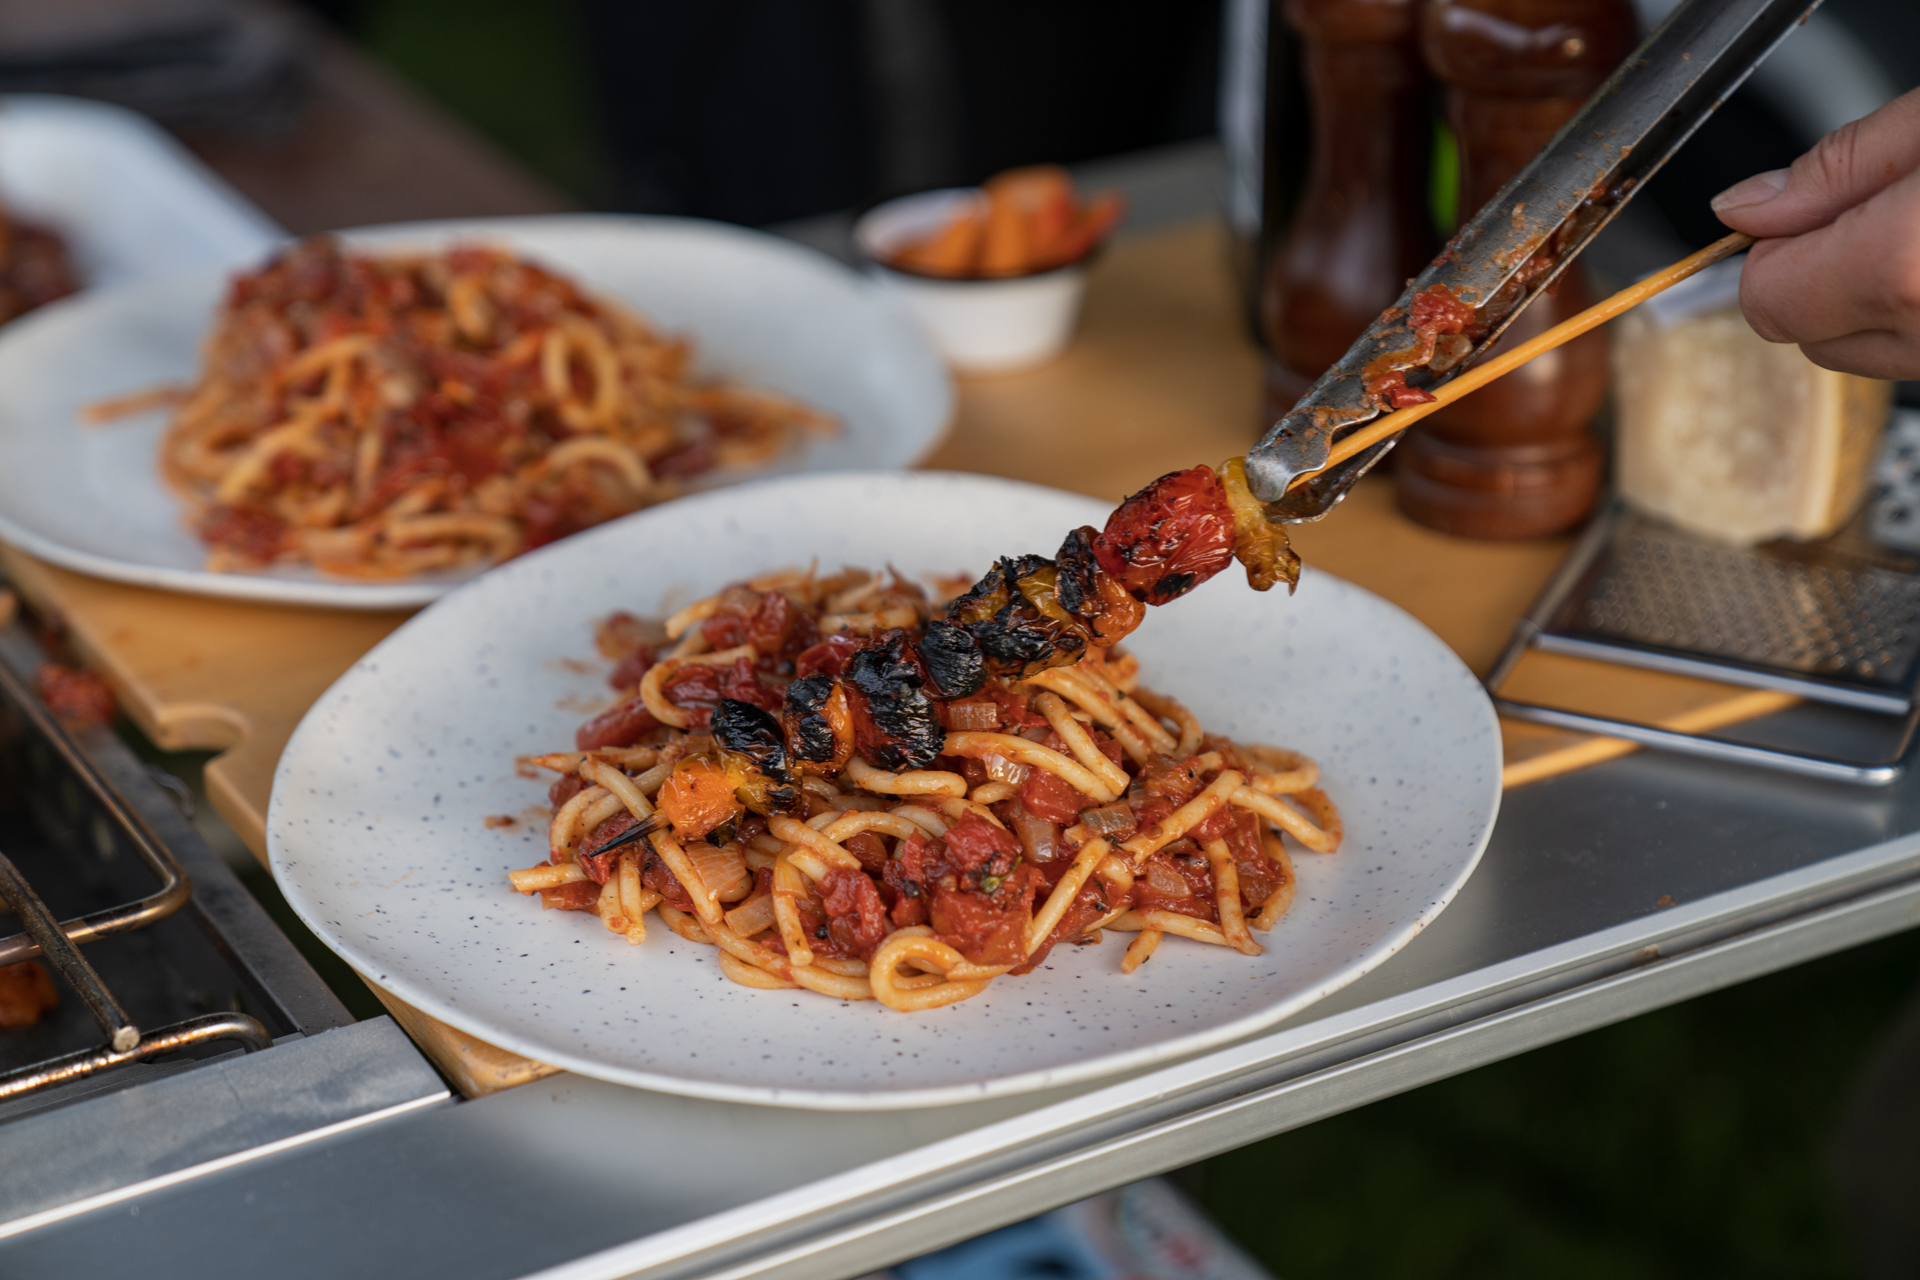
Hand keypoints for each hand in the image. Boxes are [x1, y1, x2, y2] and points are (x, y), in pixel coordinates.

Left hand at [1713, 85, 1919, 379]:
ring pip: (1862, 350)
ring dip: (1867, 299)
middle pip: (1807, 337)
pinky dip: (1911, 311)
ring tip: (1913, 232)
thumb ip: (1830, 170)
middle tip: (1878, 212)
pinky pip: (1911, 351)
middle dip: (1818, 277)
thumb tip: (1742, 207)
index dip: (1774, 249)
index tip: (1807, 209)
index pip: (1765, 301)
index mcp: (1901, 268)